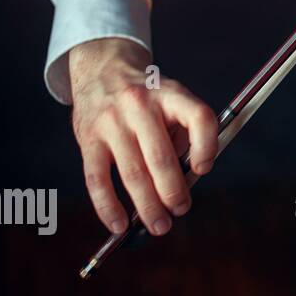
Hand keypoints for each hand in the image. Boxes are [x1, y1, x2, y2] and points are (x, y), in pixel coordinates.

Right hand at [68, 38, 218, 234]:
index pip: (199, 117)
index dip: (207, 146)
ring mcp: (111, 121)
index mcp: (171, 93)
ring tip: (159, 225)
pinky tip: (119, 225)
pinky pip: (97, 178)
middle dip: (174, 191)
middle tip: (181, 210)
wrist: (103, 69)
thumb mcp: (172, 101)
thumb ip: (184, 136)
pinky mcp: (88, 138)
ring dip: (147, 205)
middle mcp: (140, 104)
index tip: (204, 169)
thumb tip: (187, 183)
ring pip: (132, 172)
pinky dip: (108, 206)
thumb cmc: (148, 98)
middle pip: (161, 156)